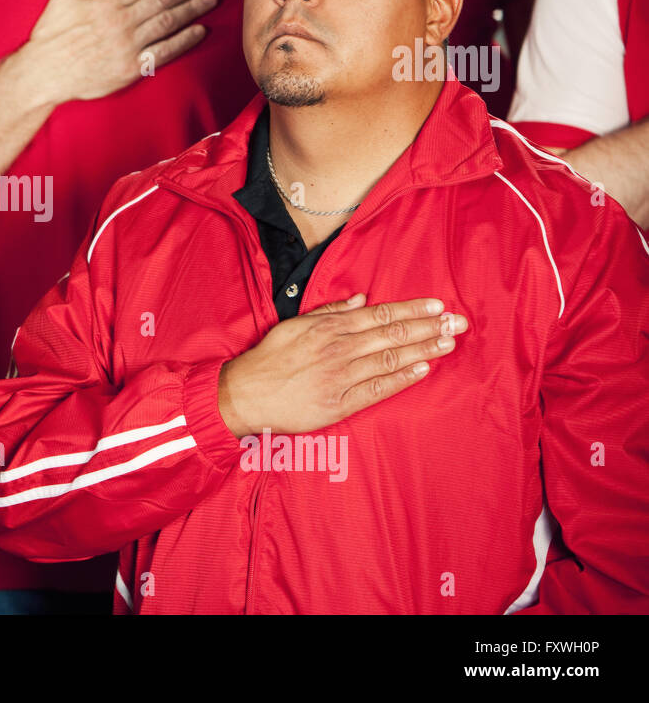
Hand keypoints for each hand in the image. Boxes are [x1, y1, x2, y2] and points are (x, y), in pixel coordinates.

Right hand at [22, 0, 219, 106]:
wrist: (42, 75)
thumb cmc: (50, 37)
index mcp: (107, 3)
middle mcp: (121, 23)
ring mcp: (128, 47)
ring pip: (169, 22)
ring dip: (193, 8)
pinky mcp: (131, 69)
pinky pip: (164, 52)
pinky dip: (184, 41)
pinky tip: (199, 30)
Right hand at [218, 293, 466, 436]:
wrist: (244, 395)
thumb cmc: (269, 359)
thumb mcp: (295, 325)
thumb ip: (330, 311)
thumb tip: (362, 298)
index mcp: (327, 328)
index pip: (379, 315)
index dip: (411, 309)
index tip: (437, 305)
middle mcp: (338, 349)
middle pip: (392, 334)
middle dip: (428, 326)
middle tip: (458, 322)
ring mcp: (340, 377)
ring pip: (390, 359)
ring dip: (423, 349)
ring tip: (449, 342)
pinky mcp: (339, 404)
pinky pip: (377, 389)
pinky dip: (402, 379)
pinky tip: (424, 369)